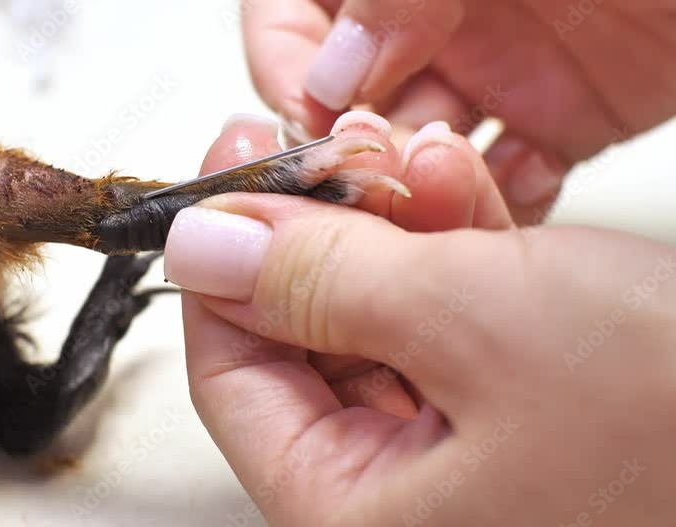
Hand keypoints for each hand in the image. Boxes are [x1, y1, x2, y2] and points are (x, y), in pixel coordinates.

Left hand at [165, 114, 675, 524]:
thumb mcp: (475, 324)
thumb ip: (321, 280)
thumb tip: (208, 245)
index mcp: (355, 515)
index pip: (232, 378)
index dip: (222, 267)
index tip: (226, 179)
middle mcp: (398, 501)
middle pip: (302, 345)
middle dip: (317, 233)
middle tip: (327, 150)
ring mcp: (458, 461)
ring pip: (374, 325)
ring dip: (385, 230)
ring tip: (404, 160)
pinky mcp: (513, 419)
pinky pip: (444, 329)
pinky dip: (446, 255)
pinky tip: (452, 196)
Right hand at [242, 0, 675, 222]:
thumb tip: (328, 68)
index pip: (294, 11)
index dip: (284, 63)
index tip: (309, 118)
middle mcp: (439, 11)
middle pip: (344, 94)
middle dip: (349, 146)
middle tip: (375, 184)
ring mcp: (498, 66)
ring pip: (415, 152)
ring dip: (416, 188)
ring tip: (441, 204)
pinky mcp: (562, 117)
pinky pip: (503, 180)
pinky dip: (494, 208)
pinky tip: (509, 210)